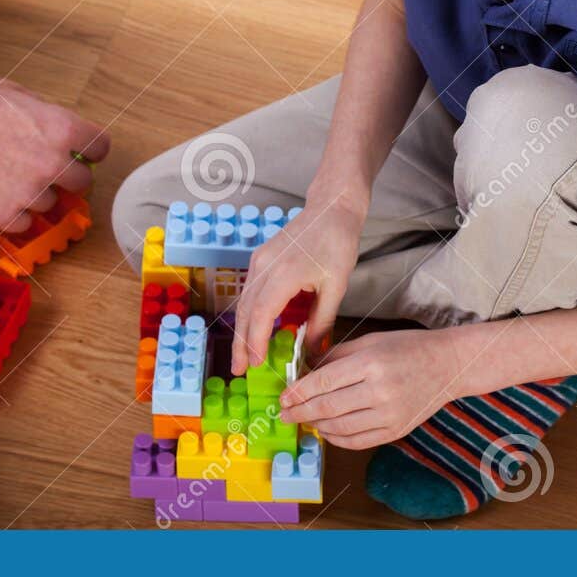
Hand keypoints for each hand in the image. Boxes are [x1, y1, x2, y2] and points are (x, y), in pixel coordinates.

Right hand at [0, 76, 107, 231]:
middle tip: (43, 171)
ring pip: (50, 204)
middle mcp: (53, 163)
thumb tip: (59, 131)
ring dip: (35, 195)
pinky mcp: (5, 215)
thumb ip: (46, 116)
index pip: (100, 148)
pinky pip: (24, 223)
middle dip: (66, 177)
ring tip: (5, 178)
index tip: (82, 154)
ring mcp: (30, 192)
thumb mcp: (18, 95)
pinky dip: (13, 214)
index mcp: (62, 129)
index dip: (89, 150)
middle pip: (82, 182)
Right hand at [231, 197, 362, 375]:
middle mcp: (264, 266)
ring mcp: (259, 261)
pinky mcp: (261, 258)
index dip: (256, 342)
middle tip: (239, 370)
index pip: (262, 315)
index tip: (256, 364)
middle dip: (241, 343)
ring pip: (245, 302)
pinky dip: (250, 313)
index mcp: (283, 273)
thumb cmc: (337, 241)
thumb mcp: (336, 286)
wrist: (331, 207)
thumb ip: (322, 321)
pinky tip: (254, 329)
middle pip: (246, 311)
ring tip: (243, 356)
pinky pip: (250, 291)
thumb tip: (314, 351)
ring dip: (242, 330)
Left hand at [279, 329, 464, 448]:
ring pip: (340, 428)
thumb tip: (305, 373)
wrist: (449, 365)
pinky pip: (358, 442)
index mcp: (371, 363)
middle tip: (284, 414)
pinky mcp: (396, 431)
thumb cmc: (408, 347)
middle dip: (300, 412)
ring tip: (304, 420)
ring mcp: (390, 415)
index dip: (298, 392)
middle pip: (328, 407)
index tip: (283, 397)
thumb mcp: (370, 341)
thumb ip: (336, 358)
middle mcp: (380, 391)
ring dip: (316, 426)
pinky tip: (326, 431)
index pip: (323, 382)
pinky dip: (336, 439)